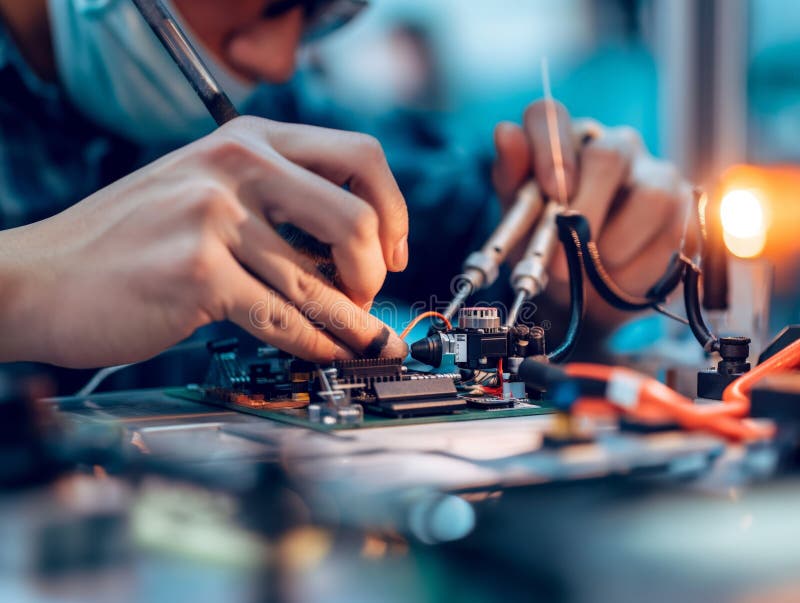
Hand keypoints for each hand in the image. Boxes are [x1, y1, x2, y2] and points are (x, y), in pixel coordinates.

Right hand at [0, 117, 408, 367]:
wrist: (41, 276)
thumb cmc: (126, 241)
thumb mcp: (203, 190)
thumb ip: (273, 204)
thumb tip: (350, 250)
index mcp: (247, 140)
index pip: (358, 156)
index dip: (393, 209)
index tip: (395, 249)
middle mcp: (236, 167)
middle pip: (356, 220)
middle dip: (376, 274)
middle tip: (369, 299)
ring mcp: (215, 218)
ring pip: (320, 284)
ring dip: (354, 324)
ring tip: (370, 343)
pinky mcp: (199, 273)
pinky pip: (285, 320)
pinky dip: (317, 345)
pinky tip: (327, 354)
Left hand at [492, 100, 688, 327]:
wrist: (585, 296)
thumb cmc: (548, 247)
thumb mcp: (520, 220)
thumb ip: (511, 178)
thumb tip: (506, 133)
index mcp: (565, 142)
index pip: (550, 117)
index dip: (548, 148)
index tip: (549, 190)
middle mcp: (616, 147)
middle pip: (609, 155)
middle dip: (584, 212)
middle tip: (560, 261)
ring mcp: (659, 175)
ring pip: (651, 196)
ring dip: (614, 247)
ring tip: (591, 274)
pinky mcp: (687, 213)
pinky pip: (671, 237)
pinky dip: (636, 271)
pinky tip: (618, 280)